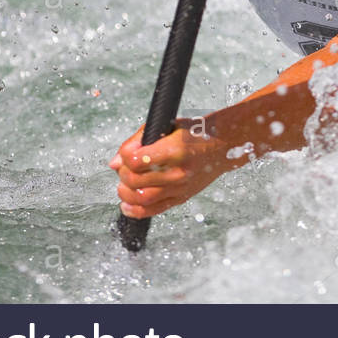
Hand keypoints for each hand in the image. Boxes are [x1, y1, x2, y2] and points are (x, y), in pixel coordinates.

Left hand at [110, 118, 236, 219]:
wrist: (224, 145)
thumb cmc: (195, 132)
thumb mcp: (168, 126)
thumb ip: (138, 140)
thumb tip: (114, 162)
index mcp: (175, 150)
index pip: (135, 160)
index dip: (124, 155)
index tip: (127, 151)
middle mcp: (177, 172)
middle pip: (134, 180)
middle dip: (122, 173)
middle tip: (125, 167)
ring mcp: (180, 188)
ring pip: (140, 198)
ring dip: (125, 192)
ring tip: (125, 183)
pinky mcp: (181, 198)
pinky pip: (153, 211)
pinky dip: (135, 211)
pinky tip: (126, 205)